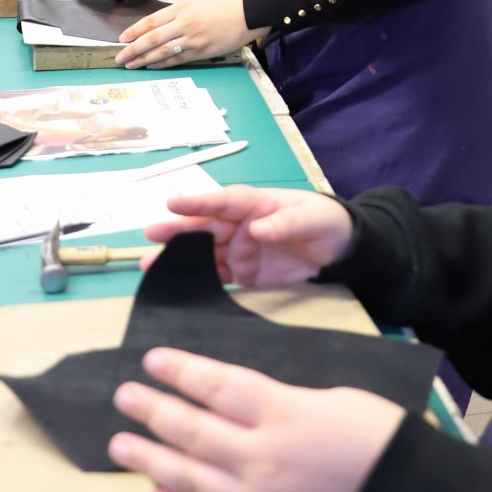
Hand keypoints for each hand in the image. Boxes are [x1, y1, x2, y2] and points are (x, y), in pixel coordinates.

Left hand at [110, 349, 404, 491]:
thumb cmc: (382, 441)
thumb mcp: (337, 399)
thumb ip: (287, 402)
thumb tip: (252, 407)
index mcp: (283, 412)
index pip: (218, 386)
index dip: (182, 371)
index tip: (152, 359)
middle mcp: (260, 457)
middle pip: (194, 429)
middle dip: (154, 411)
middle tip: (123, 397)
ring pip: (190, 477)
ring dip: (151, 459)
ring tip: (120, 446)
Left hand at [114, 0, 265, 67]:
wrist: (246, 15)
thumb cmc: (222, 8)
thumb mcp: (195, 4)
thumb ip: (177, 14)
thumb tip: (157, 27)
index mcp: (181, 9)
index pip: (151, 21)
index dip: (135, 30)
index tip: (122, 38)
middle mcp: (184, 24)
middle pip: (152, 38)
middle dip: (133, 48)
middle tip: (120, 56)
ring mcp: (192, 39)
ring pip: (162, 51)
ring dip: (144, 59)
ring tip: (131, 64)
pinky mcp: (201, 51)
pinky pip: (177, 59)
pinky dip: (162, 63)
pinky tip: (151, 66)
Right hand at [145, 184, 352, 284]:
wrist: (341, 252)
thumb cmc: (325, 222)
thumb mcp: (311, 218)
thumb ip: (286, 222)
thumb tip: (257, 229)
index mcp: (255, 204)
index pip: (223, 201)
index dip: (198, 202)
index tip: (172, 204)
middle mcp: (241, 226)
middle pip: (205, 227)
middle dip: (177, 231)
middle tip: (150, 235)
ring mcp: (240, 251)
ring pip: (203, 253)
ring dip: (179, 259)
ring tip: (151, 267)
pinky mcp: (244, 275)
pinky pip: (216, 278)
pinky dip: (197, 283)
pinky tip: (179, 290)